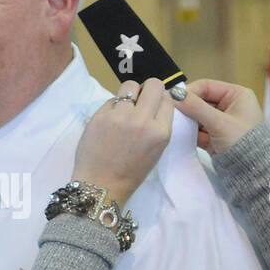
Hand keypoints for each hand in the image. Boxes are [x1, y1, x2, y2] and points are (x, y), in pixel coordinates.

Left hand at [71, 77, 172, 208]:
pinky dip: (113, 107)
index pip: (167, 99)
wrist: (102, 184)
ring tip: (125, 108)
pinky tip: (110, 121)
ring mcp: (120, 116)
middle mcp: (143, 120)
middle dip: (149, 89)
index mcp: (161, 132)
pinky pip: (112, 99)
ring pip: (131, 86)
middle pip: (153, 84)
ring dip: (130, 94)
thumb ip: (158, 125)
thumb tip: (154, 101)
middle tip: (141, 100)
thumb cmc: (131, 172)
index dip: (160, 100)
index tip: (153, 106)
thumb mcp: (156, 150)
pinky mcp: (101, 115)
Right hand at [178, 79, 263, 154]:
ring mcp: (223, 122)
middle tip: (171, 112)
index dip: (190, 92)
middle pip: (201, 101)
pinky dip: (190, 132)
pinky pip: (199, 129)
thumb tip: (175, 95)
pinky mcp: (216, 136)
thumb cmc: (243, 143)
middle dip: (187, 108)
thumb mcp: (219, 123)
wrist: (251, 172)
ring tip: (175, 124)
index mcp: (237, 95)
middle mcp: (231, 105)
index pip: (207, 86)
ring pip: (199, 116)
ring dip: (188, 121)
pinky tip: (181, 134)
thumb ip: (196, 107)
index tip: (173, 99)